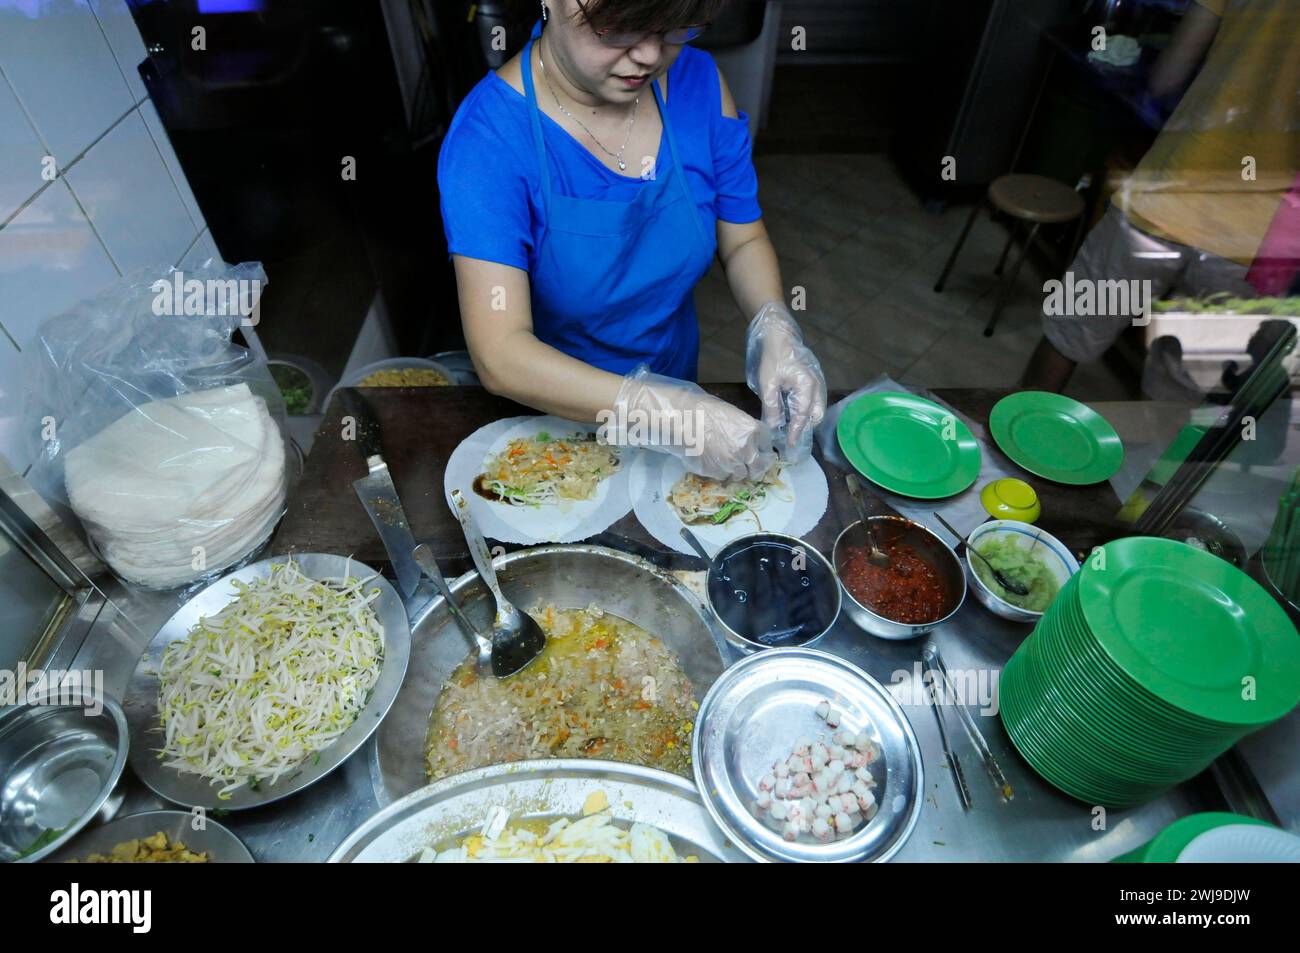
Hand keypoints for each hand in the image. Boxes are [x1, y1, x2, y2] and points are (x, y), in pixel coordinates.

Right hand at [606, 365, 775, 480]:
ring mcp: (731, 464)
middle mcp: (747, 450)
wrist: (680, 420)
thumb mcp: (731, 415)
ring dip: (736, 470)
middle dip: (756, 468)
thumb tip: (750, 443)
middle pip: (759, 468)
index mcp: (753, 431)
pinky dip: (720, 472)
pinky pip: (723, 476)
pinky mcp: (715, 473)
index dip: (764, 450)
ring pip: (740, 475)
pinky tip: (711, 460)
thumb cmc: (703, 410)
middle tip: (752, 467)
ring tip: (725, 460)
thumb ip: (745, 430)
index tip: (762, 452)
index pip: (768, 446)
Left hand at [745, 301, 826, 459]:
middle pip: (816, 414)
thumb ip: (772, 407)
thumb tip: (774, 427)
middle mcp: (817, 385)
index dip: (796, 432)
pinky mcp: (814, 379)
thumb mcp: (767, 383)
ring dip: (806, 419)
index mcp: (807, 386)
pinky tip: (792, 412)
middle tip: (790, 437)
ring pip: (816, 408)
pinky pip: (814, 399)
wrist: (779, 334)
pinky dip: (806, 409)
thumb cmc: (772, 356)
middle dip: (805, 427)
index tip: (790, 445)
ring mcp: (818, 381)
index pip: (803, 416)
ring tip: (790, 428)